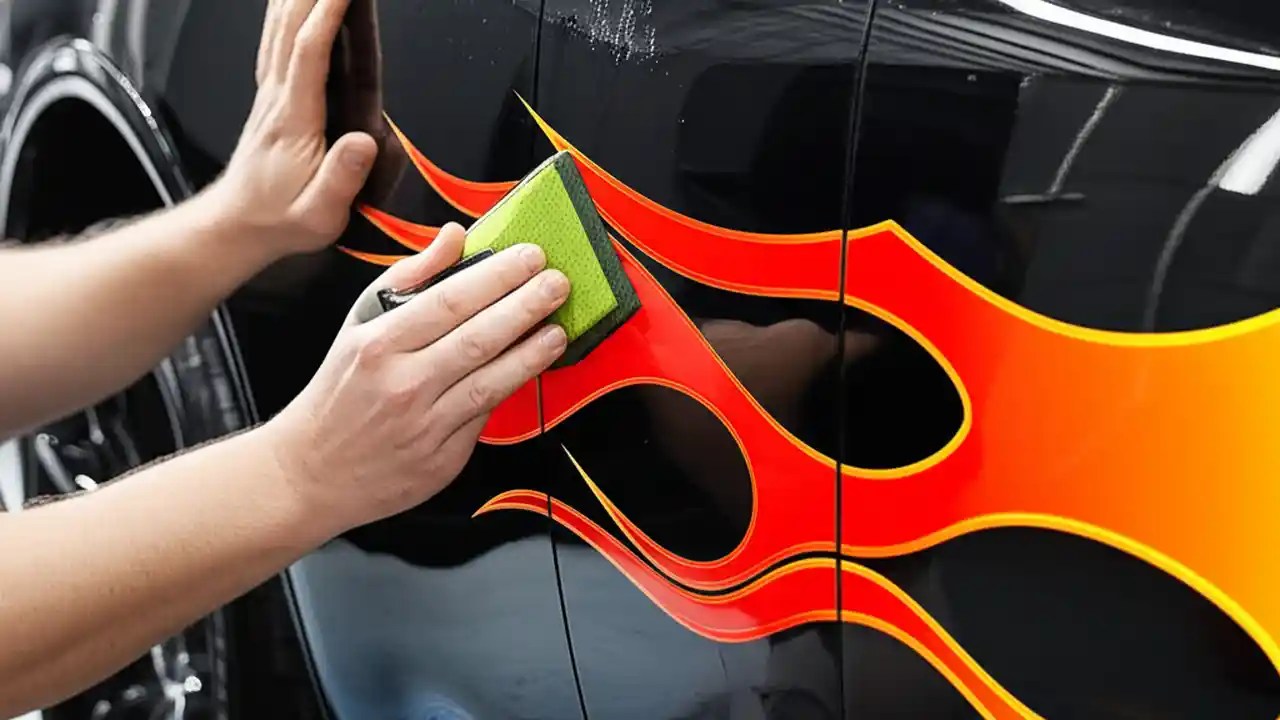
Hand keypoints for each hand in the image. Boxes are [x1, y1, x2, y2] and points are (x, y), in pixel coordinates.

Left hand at [204, 0, 378, 259]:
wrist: (237, 226)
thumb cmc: (282, 220)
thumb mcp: (320, 213)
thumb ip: (342, 177)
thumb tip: (365, 141)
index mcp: (295, 119)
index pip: (309, 52)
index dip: (327, 14)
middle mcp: (278, 97)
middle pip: (290, 27)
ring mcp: (270, 94)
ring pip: (278, 29)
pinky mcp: (271, 98)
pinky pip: (275, 42)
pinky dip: (283, 13)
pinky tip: (288, 1)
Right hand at [260, 224, 569, 533]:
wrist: (312, 471)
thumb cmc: (340, 391)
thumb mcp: (360, 322)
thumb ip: (411, 277)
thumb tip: (454, 237)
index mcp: (380, 343)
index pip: (450, 301)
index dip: (497, 277)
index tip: (530, 257)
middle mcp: (403, 383)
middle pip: (478, 338)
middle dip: (526, 306)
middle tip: (558, 283)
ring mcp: (424, 425)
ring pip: (490, 382)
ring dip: (531, 353)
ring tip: (558, 329)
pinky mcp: (441, 460)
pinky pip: (483, 418)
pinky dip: (509, 390)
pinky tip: (531, 368)